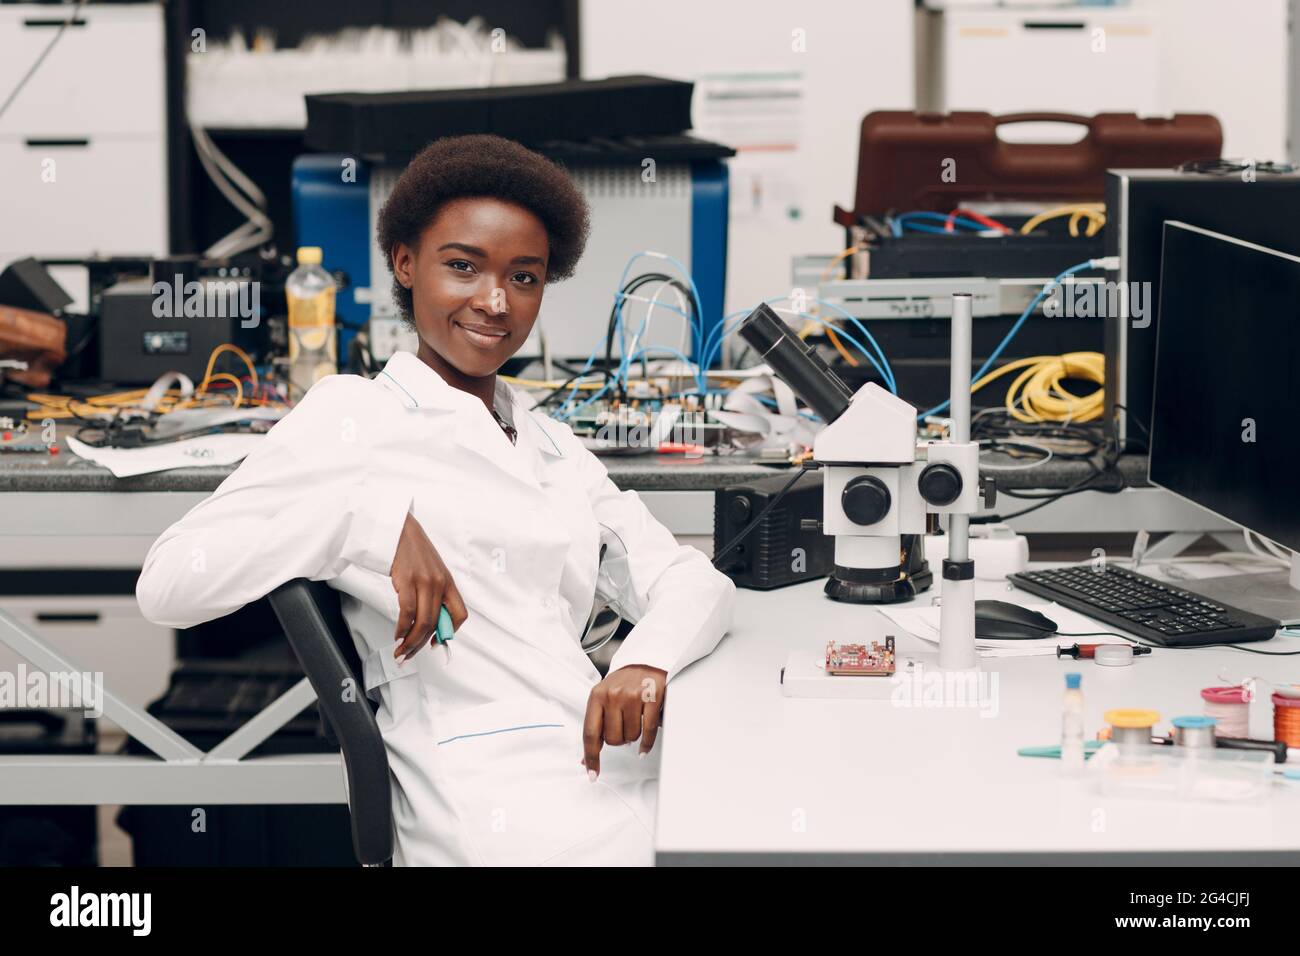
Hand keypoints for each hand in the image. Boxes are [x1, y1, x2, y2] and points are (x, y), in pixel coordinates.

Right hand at [388, 512, 467, 661]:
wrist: (399, 531)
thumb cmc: (413, 552)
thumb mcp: (432, 572)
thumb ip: (434, 593)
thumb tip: (429, 621)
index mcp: (449, 583)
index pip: (460, 614)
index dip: (450, 633)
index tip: (436, 643)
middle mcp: (440, 584)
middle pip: (437, 623)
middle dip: (422, 644)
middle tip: (410, 654)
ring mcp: (424, 582)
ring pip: (423, 622)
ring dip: (411, 641)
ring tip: (401, 650)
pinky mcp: (407, 581)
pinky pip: (408, 612)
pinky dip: (402, 628)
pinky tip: (397, 634)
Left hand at [581, 665, 666, 778]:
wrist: (645, 661)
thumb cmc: (622, 684)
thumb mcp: (602, 698)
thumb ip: (595, 726)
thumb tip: (584, 759)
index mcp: (596, 696)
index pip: (590, 733)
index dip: (591, 757)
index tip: (592, 774)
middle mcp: (613, 695)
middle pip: (613, 739)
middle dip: (618, 740)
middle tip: (623, 728)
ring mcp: (633, 696)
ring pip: (631, 736)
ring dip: (633, 736)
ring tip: (635, 722)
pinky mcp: (652, 698)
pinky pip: (649, 732)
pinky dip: (647, 744)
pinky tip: (643, 748)